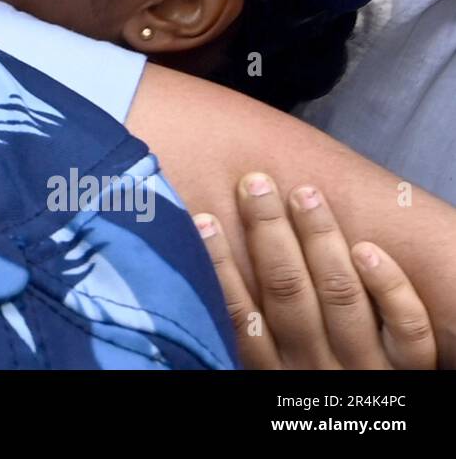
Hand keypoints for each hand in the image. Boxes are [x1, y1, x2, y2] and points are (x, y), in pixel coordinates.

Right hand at [194, 175, 435, 368]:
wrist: (384, 454)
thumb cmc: (312, 384)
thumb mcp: (275, 377)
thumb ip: (253, 339)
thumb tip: (214, 275)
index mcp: (275, 372)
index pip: (238, 314)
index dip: (219, 263)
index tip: (202, 218)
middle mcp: (315, 369)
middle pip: (287, 294)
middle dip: (268, 233)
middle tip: (255, 184)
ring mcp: (367, 369)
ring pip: (341, 299)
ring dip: (320, 241)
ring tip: (304, 194)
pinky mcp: (413, 370)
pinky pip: (405, 329)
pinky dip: (387, 288)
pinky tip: (367, 249)